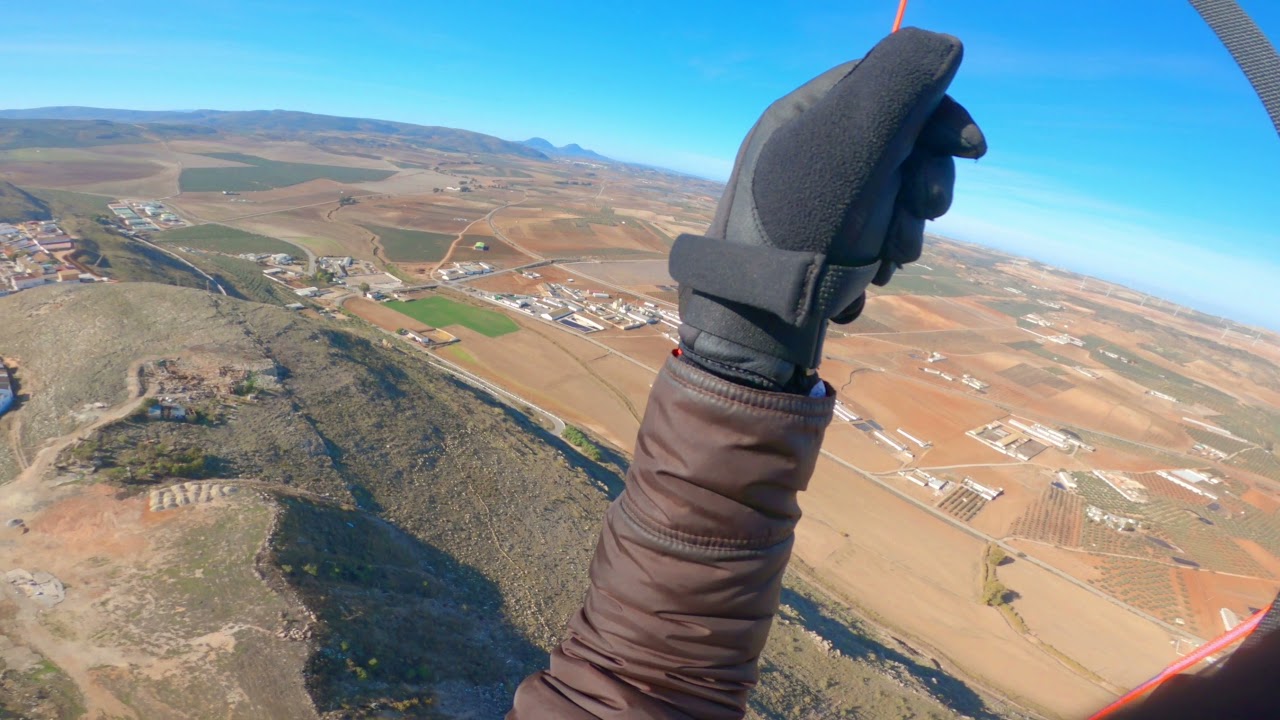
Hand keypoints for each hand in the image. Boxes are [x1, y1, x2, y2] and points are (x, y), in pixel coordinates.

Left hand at [671, 27, 985, 390]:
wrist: (760, 321)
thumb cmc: (804, 226)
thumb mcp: (855, 140)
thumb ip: (903, 83)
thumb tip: (946, 46)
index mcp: (804, 113)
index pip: (888, 86)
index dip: (937, 113)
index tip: (971, 149)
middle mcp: (806, 152)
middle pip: (900, 144)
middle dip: (925, 181)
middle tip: (925, 207)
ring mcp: (815, 201)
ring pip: (896, 195)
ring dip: (908, 226)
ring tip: (890, 254)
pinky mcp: (823, 244)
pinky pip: (878, 234)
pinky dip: (887, 252)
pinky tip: (874, 275)